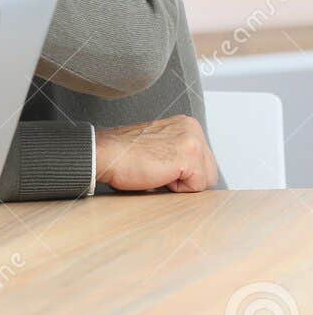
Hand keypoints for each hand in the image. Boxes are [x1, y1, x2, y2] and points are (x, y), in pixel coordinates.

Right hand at [95, 115, 218, 192]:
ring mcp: (193, 141)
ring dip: (181, 184)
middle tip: (157, 170)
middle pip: (209, 171)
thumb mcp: (159, 145)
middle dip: (185, 179)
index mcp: (186, 124)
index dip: (181, 173)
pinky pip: (196, 187)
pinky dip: (177, 189)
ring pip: (206, 180)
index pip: (203, 161)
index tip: (160, 164)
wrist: (105, 155)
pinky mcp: (190, 156)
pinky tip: (158, 175)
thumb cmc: (123, 155)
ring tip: (158, 172)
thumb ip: (178, 151)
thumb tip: (193, 175)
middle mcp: (192, 128)